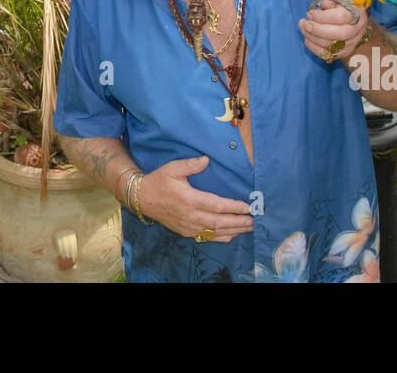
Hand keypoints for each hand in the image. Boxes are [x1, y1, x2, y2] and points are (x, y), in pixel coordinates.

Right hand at [137, 156, 253, 242]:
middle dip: (238, 222)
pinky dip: (220, 238)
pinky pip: (206, 237)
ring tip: (248, 228)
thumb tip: (207, 159)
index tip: (248, 207)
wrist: (142, 198)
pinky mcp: (185, 232)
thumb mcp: (173, 168)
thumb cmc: (159, 181)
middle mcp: (190, 216)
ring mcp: (188, 226)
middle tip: (254, 220)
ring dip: (233, 231)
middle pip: (219, 221)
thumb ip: (190, 164)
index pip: (217, 205)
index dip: (234, 207)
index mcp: (189, 199)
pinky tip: (231, 236)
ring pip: (214, 232)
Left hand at [299, 0, 368, 61]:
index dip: (322, 16)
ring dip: (311, 37)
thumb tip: (323, 4)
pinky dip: (312, 46)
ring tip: (303, 27)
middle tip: (304, 23)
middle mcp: (356, 31)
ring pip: (330, 45)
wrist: (354, 24)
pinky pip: (325, 54)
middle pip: (338, 34)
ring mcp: (350, 44)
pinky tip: (307, 37)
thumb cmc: (343, 8)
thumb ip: (331, 0)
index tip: (310, 13)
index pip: (341, 17)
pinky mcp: (342, 53)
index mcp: (357, 15)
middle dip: (316, 29)